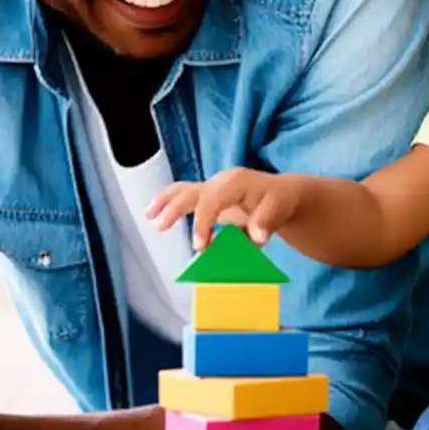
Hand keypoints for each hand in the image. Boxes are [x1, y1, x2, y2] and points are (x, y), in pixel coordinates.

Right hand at [147, 167, 301, 248]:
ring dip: (164, 202)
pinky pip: (184, 194)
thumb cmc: (277, 202)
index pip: (213, 200)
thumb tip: (256, 237)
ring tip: (149, 216)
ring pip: (183, 190)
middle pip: (192, 192)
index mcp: (236, 183)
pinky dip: (167, 201)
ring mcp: (211, 187)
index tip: (201, 247)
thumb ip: (266, 222)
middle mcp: (220, 182)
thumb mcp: (278, 209)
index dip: (203, 223)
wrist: (279, 195)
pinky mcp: (207, 194)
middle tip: (159, 227)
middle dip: (175, 209)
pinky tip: (153, 212)